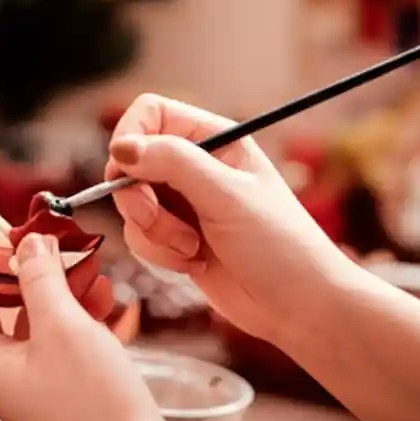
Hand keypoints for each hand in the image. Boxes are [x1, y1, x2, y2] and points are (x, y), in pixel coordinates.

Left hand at [0, 234, 164, 420]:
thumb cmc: (93, 402)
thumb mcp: (63, 326)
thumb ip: (40, 279)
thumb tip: (27, 242)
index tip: (14, 235)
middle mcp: (7, 375)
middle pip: (10, 308)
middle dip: (39, 274)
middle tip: (62, 244)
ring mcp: (38, 384)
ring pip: (44, 322)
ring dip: (67, 291)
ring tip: (91, 264)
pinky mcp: (69, 389)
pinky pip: (67, 342)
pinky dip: (83, 316)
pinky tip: (106, 297)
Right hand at [107, 94, 352, 340]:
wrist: (300, 307)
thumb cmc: (278, 245)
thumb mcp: (226, 196)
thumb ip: (173, 163)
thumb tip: (119, 147)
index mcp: (215, 139)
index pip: (150, 114)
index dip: (130, 136)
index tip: (126, 170)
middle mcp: (196, 165)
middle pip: (131, 161)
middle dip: (136, 196)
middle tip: (152, 216)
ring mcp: (185, 203)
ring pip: (131, 203)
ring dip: (153, 231)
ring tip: (192, 248)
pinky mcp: (177, 238)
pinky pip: (140, 236)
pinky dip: (158, 253)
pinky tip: (194, 264)